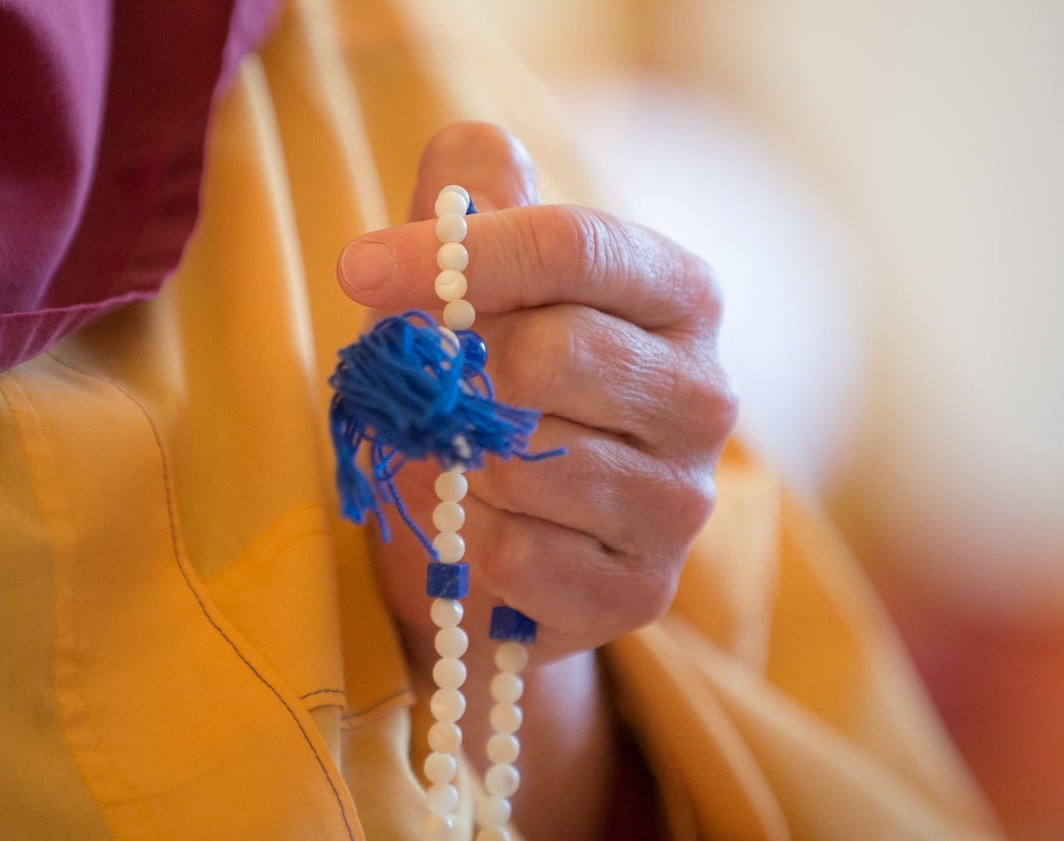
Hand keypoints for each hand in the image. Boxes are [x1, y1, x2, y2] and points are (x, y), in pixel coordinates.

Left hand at [337, 123, 736, 668]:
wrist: (500, 540)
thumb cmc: (488, 388)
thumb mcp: (469, 284)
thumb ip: (474, 203)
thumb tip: (474, 155)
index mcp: (678, 296)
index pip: (577, 247)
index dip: (462, 254)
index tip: (359, 268)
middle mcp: (704, 395)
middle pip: (555, 354)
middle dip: (457, 372)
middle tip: (420, 388)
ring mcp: (684, 502)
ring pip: (529, 462)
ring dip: (454, 462)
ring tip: (455, 462)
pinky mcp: (645, 589)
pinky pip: (519, 555)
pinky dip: (467, 541)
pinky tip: (480, 529)